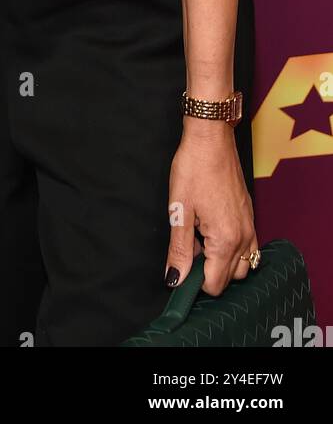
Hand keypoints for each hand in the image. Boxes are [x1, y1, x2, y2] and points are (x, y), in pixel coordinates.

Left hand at [165, 120, 257, 294]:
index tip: (182, 264)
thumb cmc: (194, 169)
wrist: (211, 139)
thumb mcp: (179, 210)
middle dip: (208, 271)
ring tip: (200, 238)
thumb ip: (179, 249)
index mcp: (226, 240)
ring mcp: (250, 227)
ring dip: (222, 261)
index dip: (195, 281)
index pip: (215, 284)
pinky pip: (248, 247)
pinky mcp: (249, 217)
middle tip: (189, 246)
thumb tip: (175, 278)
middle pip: (230, 277)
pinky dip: (232, 249)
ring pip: (242, 264)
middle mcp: (244, 237)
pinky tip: (213, 230)